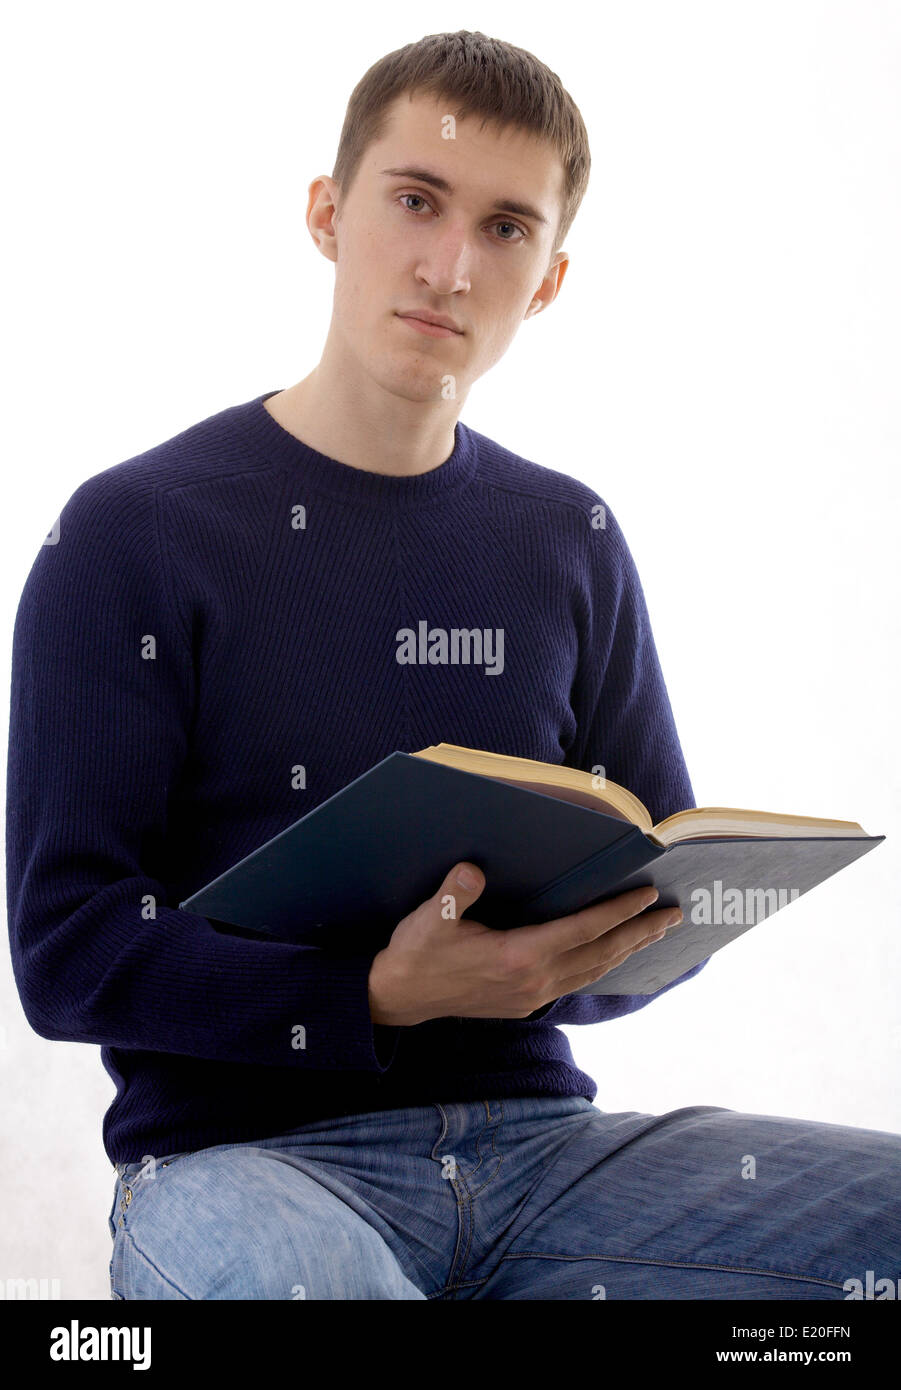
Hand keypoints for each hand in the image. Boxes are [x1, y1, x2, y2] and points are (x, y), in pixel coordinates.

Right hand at [367, 861, 682, 1025]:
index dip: (617, 912)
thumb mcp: (429, 920)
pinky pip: (578, 981)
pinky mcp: (526, 1001)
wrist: (398, 999)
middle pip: (601, 954)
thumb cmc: (415, 954)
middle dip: (640, 933)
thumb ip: (454, 895)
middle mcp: (533, 980)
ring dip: (628, 950)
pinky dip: (603, 966)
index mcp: (517, 957)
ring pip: (594, 971)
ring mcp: (532, 995)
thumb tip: (472, 869)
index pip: (581, 930)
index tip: (647, 894)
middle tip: (674, 914)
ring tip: (656, 932)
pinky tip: (613, 956)